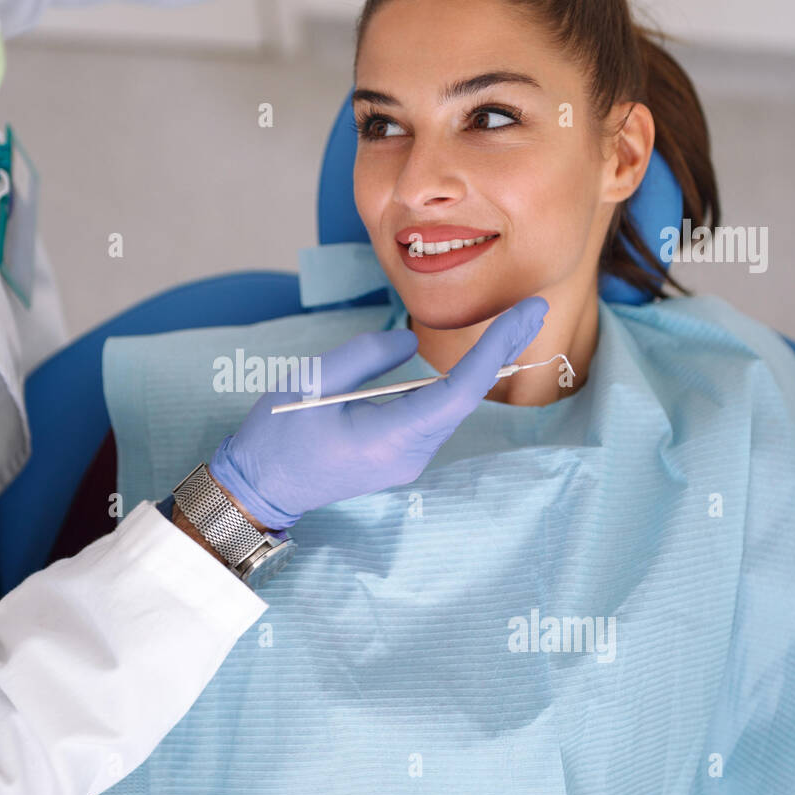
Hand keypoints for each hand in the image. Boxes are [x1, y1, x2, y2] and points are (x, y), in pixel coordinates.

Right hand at [208, 297, 547, 531]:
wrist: (260, 487)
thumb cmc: (278, 434)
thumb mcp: (311, 381)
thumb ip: (365, 356)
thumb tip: (410, 343)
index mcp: (388, 439)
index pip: (456, 392)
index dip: (494, 349)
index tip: (525, 314)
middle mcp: (408, 455)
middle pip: (465, 398)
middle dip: (500, 350)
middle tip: (534, 307)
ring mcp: (407, 459)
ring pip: (453, 406)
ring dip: (484, 365)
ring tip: (514, 323)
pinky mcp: (400, 454)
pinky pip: (436, 413)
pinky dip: (460, 381)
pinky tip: (479, 355)